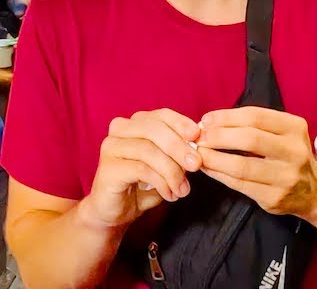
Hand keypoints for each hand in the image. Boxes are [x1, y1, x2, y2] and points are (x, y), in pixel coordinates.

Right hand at [80, 109, 201, 229]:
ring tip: (182, 189)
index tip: (197, 136)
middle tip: (196, 165)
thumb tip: (198, 145)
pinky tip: (169, 194)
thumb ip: (180, 151)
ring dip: (172, 171)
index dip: (182, 124)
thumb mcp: (167, 163)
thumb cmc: (145, 184)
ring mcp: (111, 148)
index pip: (162, 115)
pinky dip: (161, 182)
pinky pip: (141, 169)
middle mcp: (120, 130)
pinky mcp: (108, 168)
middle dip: (180, 147)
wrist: (117, 212)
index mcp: (136, 123)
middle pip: (156, 130)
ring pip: (149, 151)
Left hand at [197, 107, 316, 217]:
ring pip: (241, 165)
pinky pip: (239, 184)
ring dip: (213, 158)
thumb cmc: (289, 156)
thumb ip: (255, 127)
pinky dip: (219, 175)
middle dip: (218, 137)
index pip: (256, 117)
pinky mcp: (274, 197)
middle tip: (199, 138)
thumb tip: (212, 123)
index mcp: (295, 128)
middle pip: (249, 139)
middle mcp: (294, 150)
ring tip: (198, 154)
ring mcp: (286, 176)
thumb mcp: (284, 134)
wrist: (313, 191)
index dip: (226, 117)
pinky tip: (208, 169)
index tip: (205, 120)